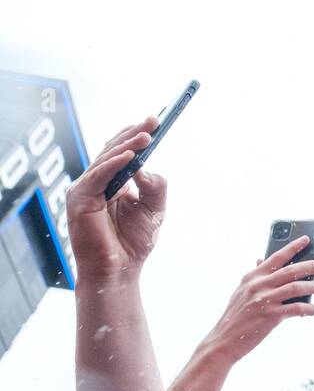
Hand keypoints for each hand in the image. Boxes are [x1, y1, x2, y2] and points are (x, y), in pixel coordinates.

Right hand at [66, 116, 166, 281]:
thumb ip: (154, 186)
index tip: (156, 120)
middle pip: (114, 151)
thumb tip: (146, 166)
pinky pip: (98, 176)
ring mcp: (85, 189)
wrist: (119, 270)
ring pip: (106, 160)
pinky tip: (131, 156)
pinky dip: (114, 165)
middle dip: (134, 134)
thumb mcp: (154, 210)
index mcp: (112, 182)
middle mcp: (96, 182)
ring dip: (127, 146)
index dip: (137, 136)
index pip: (122, 152)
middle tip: (153, 121)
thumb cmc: (133, 242)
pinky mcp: (79, 199)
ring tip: (147, 136)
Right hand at [202, 237, 313, 362]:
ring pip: (297, 287)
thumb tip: (262, 259)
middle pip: (292, 270)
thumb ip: (255, 276)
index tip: (306, 239)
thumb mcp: (242, 291)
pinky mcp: (271, 316)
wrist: (225, 340)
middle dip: (312, 266)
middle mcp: (259, 285)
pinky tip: (313, 310)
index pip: (276, 257)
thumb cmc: (236, 316)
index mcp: (252, 277)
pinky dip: (309, 309)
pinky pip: (297, 308)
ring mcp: (265, 300)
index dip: (293, 246)